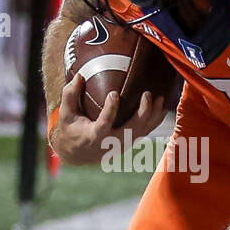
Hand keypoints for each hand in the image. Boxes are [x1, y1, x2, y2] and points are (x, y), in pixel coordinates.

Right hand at [48, 73, 166, 164]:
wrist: (77, 154)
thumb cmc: (71, 129)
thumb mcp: (66, 114)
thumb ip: (70, 95)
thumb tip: (79, 75)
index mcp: (94, 136)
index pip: (104, 124)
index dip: (110, 111)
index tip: (114, 94)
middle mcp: (110, 143)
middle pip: (131, 130)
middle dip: (142, 113)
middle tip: (147, 94)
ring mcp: (122, 144)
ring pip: (142, 132)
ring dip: (153, 116)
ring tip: (161, 99)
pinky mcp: (128, 143)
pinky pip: (145, 132)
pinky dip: (155, 120)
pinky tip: (162, 107)